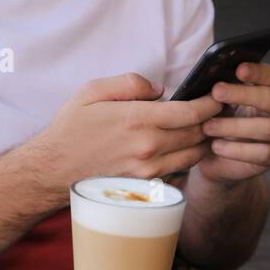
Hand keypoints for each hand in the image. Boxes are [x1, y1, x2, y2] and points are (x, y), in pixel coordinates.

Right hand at [28, 72, 221, 193]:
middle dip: (211, 121)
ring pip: (194, 155)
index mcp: (137, 120)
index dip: (211, 103)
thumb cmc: (70, 129)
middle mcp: (148, 147)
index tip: (217, 96)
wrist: (53, 169)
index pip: (191, 112)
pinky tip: (181, 148)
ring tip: (203, 129)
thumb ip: (129, 83)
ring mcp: (149, 170)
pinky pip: (179, 171)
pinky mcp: (146, 185)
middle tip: (216, 111)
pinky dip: (186, 159)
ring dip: (203, 141)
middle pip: (199, 134)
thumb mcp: (91, 92)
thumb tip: (159, 89)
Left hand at [196, 61, 269, 184]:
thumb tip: (204, 78)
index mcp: (269, 90)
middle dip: (243, 94)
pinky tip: (216, 146)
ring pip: (268, 127)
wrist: (217, 158)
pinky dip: (236, 150)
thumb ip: (218, 91)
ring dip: (234, 126)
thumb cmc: (218, 122)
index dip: (257, 71)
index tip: (238, 69)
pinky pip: (262, 153)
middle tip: (216, 92)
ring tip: (208, 127)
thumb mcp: (216, 105)